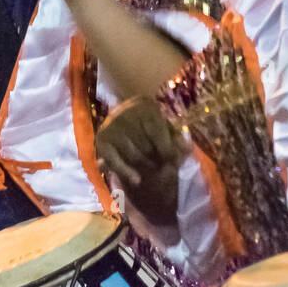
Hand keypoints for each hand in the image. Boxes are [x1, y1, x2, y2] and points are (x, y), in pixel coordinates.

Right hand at [95, 96, 181, 226]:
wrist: (122, 116)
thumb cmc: (150, 123)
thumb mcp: (165, 125)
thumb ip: (176, 137)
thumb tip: (186, 149)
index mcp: (145, 106)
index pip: (158, 134)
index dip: (168, 150)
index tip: (173, 160)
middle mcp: (125, 113)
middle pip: (147, 148)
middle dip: (156, 159)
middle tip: (159, 163)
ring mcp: (111, 127)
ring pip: (134, 157)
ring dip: (145, 166)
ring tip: (150, 166)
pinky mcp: (101, 141)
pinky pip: (115, 162)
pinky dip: (126, 172)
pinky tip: (137, 181)